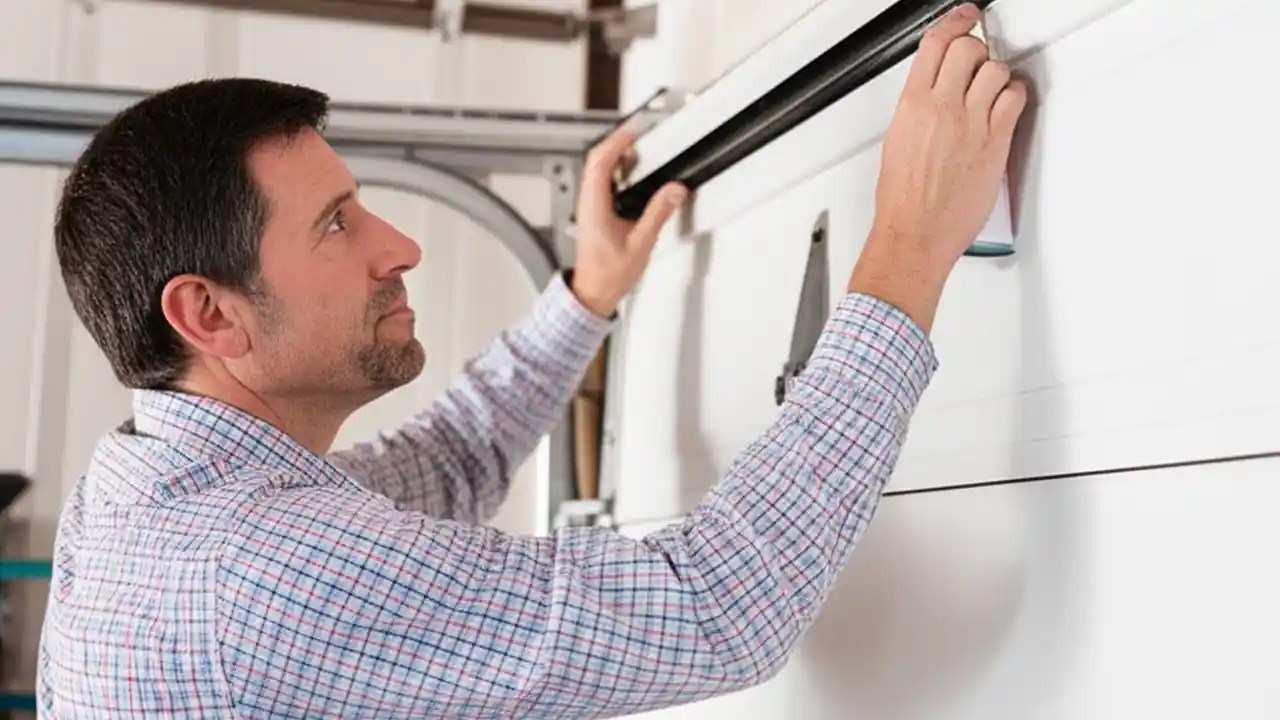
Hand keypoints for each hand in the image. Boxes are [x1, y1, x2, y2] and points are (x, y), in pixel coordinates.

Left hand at [571, 130, 687, 316]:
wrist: (593, 292)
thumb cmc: (609, 274)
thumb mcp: (640, 243)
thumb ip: (658, 214)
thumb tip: (673, 191)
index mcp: (595, 207)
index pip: (600, 163)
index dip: (616, 143)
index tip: (631, 133)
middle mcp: (587, 204)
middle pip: (595, 161)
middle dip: (615, 144)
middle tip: (635, 137)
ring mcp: (587, 208)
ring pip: (594, 171)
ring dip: (612, 157)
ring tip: (633, 152)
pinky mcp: (592, 213)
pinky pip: (598, 183)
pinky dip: (611, 172)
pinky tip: (626, 176)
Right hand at [849, 2, 1027, 331]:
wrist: (916, 233)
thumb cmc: (903, 200)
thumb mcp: (897, 142)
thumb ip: (918, 110)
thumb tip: (933, 93)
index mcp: (912, 106)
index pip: (936, 44)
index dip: (955, 23)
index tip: (965, 18)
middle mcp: (943, 109)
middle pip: (970, 49)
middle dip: (976, 50)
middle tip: (977, 59)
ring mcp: (972, 124)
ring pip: (996, 69)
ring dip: (996, 74)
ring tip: (990, 89)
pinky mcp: (995, 143)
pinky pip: (1014, 99)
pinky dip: (1014, 95)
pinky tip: (1006, 105)